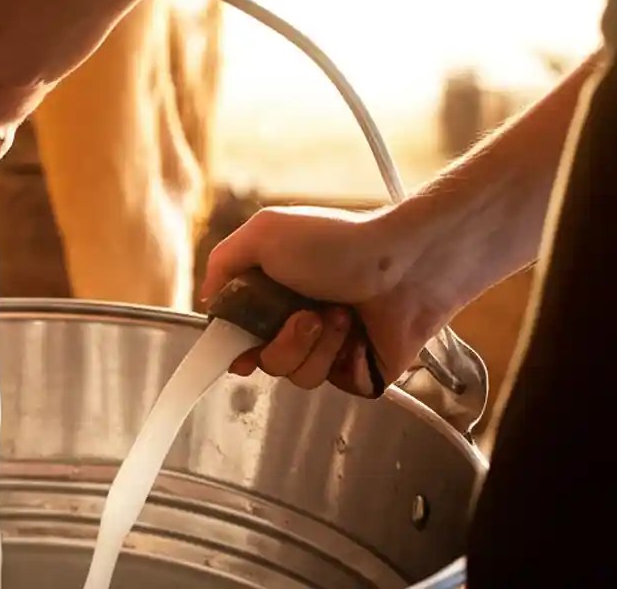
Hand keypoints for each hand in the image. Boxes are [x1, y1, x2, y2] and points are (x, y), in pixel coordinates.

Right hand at [201, 205, 451, 395]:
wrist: (406, 265)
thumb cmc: (338, 242)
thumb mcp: (263, 233)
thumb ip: (221, 263)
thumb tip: (209, 300)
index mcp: (271, 289)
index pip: (235, 329)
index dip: (231, 344)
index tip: (237, 348)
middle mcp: (295, 318)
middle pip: (260, 358)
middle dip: (278, 340)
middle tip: (303, 314)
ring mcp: (325, 347)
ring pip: (291, 374)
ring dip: (310, 345)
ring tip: (338, 315)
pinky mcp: (354, 369)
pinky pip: (327, 383)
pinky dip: (336, 356)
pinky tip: (354, 329)